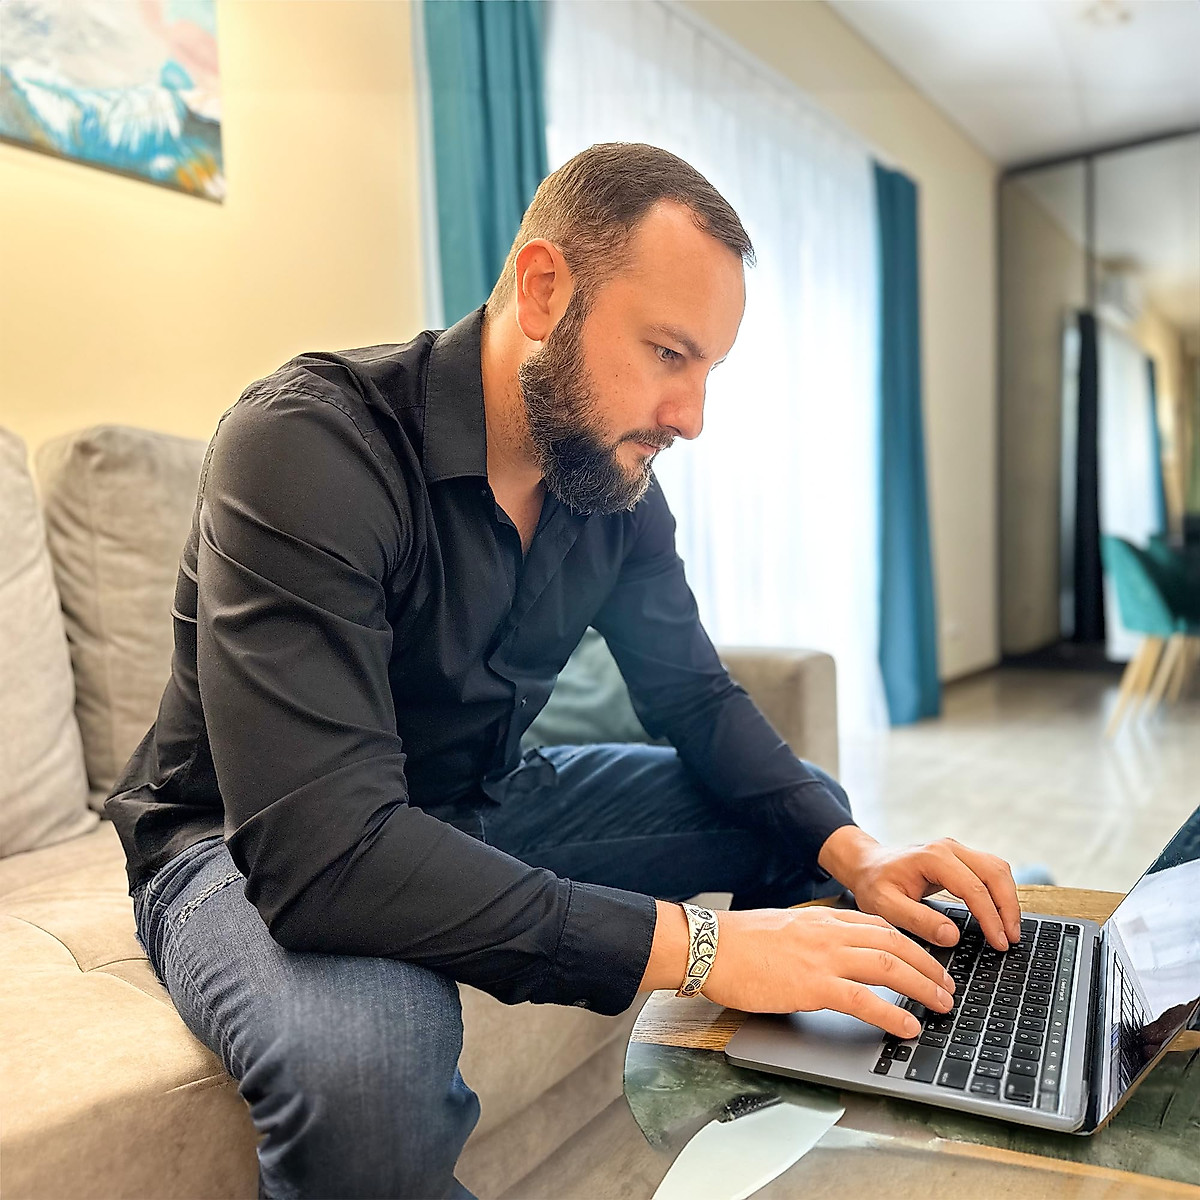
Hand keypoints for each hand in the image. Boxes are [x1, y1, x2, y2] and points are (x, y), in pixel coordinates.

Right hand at [700, 906, 954, 1037]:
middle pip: (893, 943)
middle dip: (927, 965)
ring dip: (922, 986)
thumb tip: (829, 955)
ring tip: (941, 1004)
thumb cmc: (737, 942)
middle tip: (947, 985)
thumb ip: (812, 937)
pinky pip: (864, 999)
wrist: (708, 946)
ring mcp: (822, 957)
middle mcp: (829, 933)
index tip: (927, 959)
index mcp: (823, 919)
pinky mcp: (812, 985)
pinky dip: (892, 1014)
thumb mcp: (784, 928)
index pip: (879, 925)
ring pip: (888, 966)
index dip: (910, 944)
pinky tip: (908, 1027)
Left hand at [818, 826, 1021, 951]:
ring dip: (1008, 898)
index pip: (973, 887)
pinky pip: (990, 870)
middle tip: (1011, 939)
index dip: (990, 917)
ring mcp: (956, 849)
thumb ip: (918, 920)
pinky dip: (1001, 890)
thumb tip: (952, 936)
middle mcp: (949, 848)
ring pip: (997, 868)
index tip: (1000, 942)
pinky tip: (1000, 912)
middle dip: (1008, 907)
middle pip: (994, 872)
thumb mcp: (885, 906)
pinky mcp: (960, 857)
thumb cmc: (873, 883)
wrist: (865, 864)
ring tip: (1010, 930)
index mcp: (932, 858)